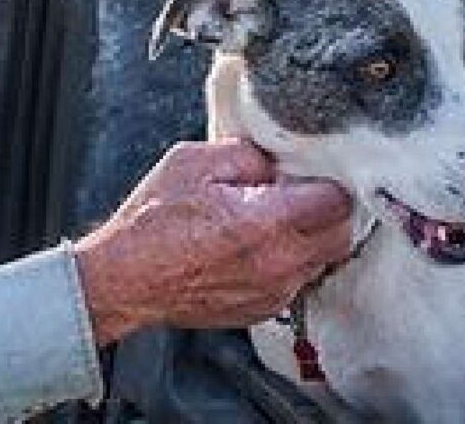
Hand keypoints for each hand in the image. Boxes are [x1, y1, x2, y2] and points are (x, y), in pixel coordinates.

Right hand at [72, 138, 351, 345]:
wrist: (124, 280)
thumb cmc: (150, 223)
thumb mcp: (193, 162)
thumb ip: (246, 154)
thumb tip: (274, 160)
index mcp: (266, 223)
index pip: (336, 201)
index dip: (329, 179)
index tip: (315, 171)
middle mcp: (277, 264)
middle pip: (340, 234)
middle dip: (328, 210)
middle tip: (302, 192)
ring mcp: (272, 293)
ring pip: (322, 261)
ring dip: (310, 238)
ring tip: (276, 219)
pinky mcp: (261, 310)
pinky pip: (296, 281)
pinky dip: (289, 262)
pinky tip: (259, 246)